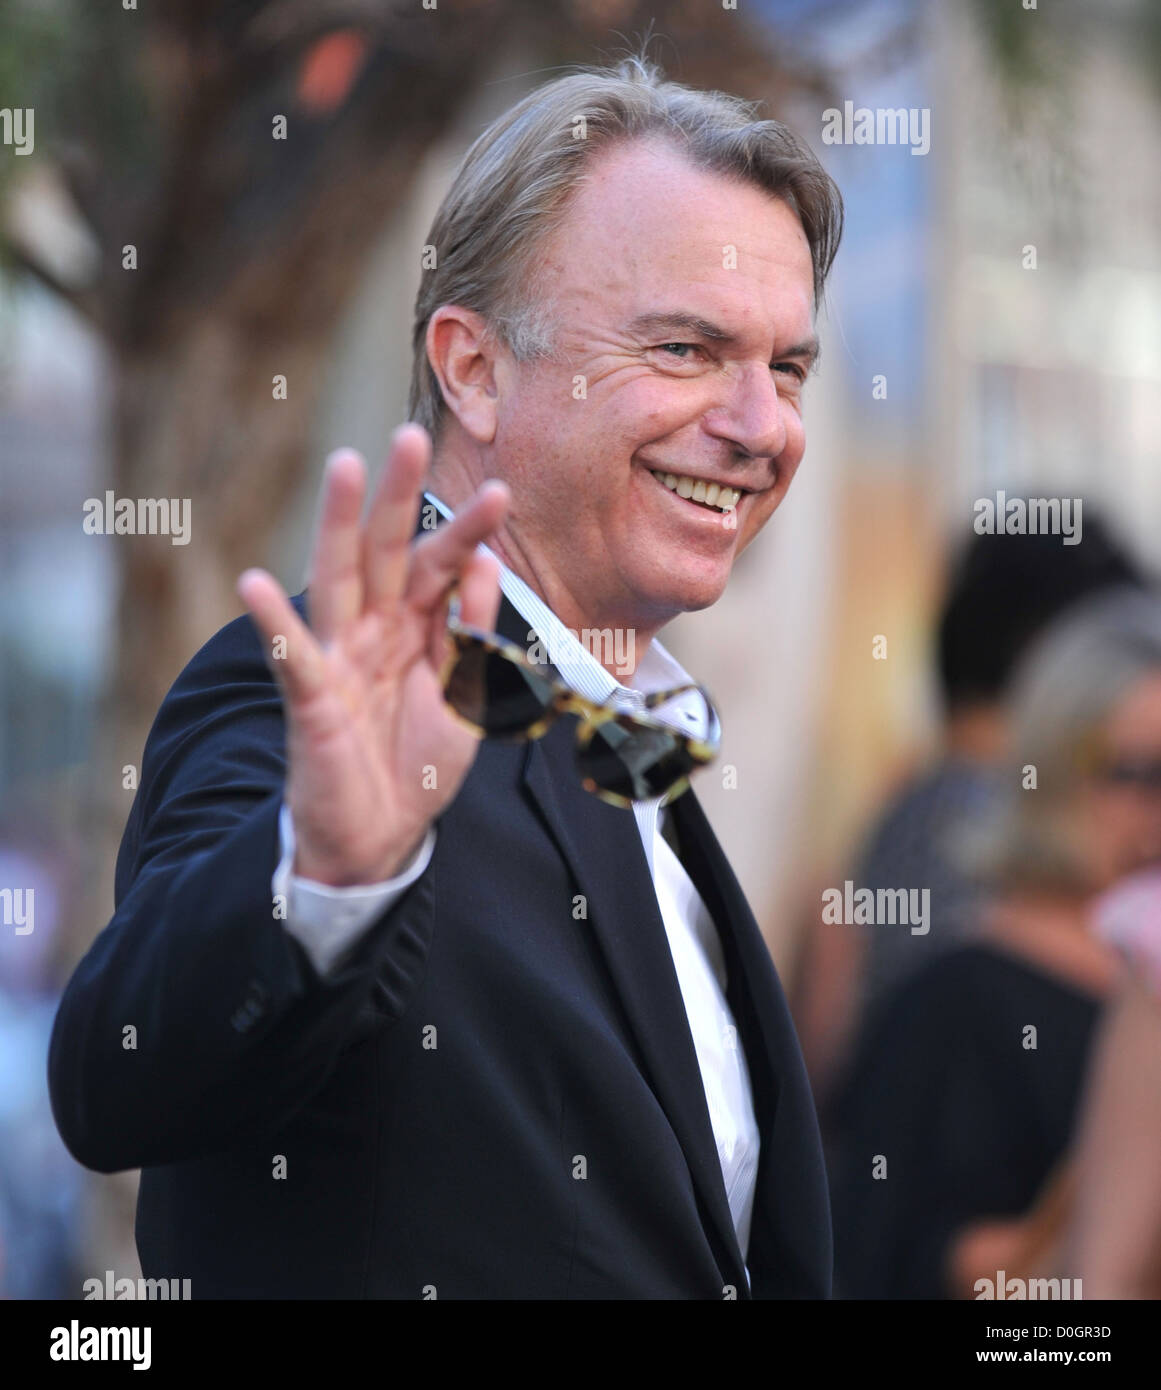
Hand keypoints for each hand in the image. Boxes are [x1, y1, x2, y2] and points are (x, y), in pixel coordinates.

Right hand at [238, 424, 508, 885]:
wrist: (380, 839)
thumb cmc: (417, 764)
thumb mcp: (466, 700)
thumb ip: (473, 635)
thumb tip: (483, 564)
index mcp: (413, 631)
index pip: (441, 568)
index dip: (468, 532)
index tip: (501, 492)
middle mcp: (373, 632)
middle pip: (385, 553)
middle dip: (397, 497)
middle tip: (409, 436)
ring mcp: (338, 660)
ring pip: (337, 581)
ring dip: (338, 524)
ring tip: (343, 466)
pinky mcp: (310, 700)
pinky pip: (290, 656)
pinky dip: (274, 622)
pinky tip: (255, 583)